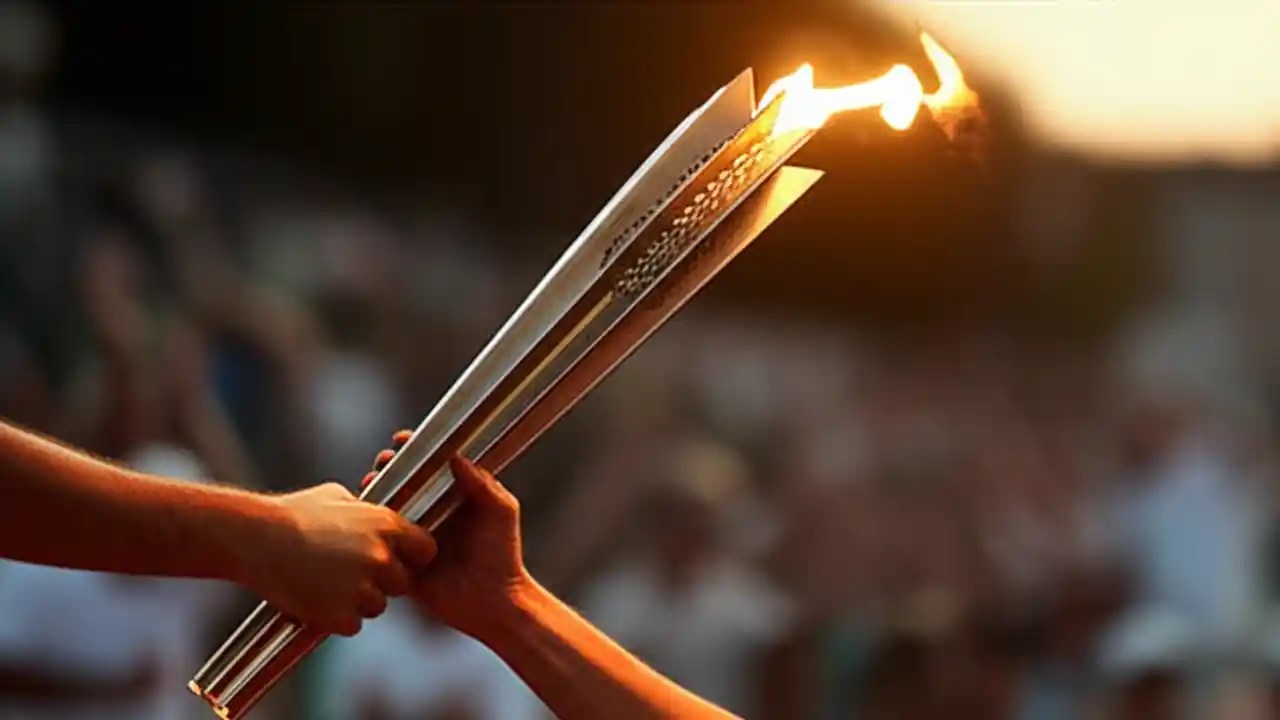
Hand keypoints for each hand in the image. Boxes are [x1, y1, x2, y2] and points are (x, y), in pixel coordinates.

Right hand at [242, 482, 437, 635]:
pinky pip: (352, 625)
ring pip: (377, 606)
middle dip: (382, 582)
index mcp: (387, 526)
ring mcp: (362, 589)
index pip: (427, 550)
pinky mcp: (340, 615)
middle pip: (402, 583)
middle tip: (352, 574)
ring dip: (359, 601)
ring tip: (328, 584)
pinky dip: (337, 618)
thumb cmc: (293, 513)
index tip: (397, 558)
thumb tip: (374, 511)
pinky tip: (317, 600)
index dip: (412, 557)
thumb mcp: (338, 497)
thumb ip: (366, 510)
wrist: (255, 538)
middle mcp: (381, 558)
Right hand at [363, 433, 529, 637]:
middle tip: (383, 463)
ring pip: (387, 510)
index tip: (403, 440)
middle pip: (403, 483)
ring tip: (371, 484)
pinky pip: (381, 543)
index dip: (414, 451)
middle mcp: (431, 515)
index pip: (429, 467)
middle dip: (389, 469)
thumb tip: (457, 457)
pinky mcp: (403, 562)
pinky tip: (364, 518)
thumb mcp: (501, 512)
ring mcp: (415, 538)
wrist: (495, 603)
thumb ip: (483, 484)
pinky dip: (369, 530)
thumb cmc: (503, 556)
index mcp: (453, 499)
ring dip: (375, 494)